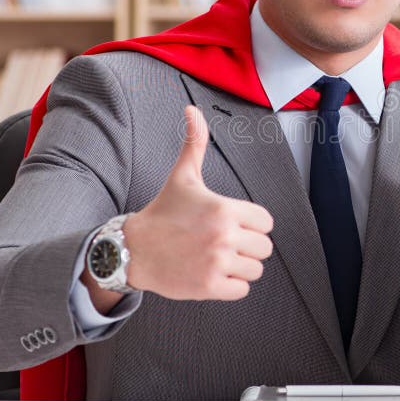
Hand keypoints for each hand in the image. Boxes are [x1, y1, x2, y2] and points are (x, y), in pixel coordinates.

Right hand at [121, 105, 273, 300]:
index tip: (232, 223)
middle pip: (265, 247)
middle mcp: (223, 236)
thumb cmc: (163, 212)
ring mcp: (217, 263)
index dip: (252, 224)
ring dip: (241, 266)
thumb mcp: (183, 176)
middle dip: (248, 246)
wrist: (133, 249)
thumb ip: (195, 143)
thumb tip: (192, 110)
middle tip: (225, 242)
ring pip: (256, 270)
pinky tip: (212, 273)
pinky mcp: (209, 286)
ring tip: (218, 258)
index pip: (266, 222)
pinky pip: (242, 290)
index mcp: (224, 209)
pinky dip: (231, 286)